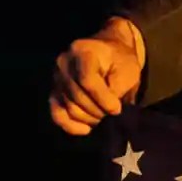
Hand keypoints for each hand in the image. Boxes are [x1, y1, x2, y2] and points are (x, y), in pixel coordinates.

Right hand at [48, 17, 143, 135]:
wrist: (106, 53)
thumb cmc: (119, 60)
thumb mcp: (128, 68)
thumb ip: (119, 87)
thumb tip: (110, 110)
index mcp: (82, 51)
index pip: (87, 81)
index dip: (103, 99)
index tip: (117, 108)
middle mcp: (63, 64)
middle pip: (78, 97)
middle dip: (99, 111)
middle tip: (113, 113)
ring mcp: (56, 79)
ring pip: (70, 108)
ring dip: (90, 118)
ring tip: (104, 115)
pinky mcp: (54, 93)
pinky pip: (57, 115)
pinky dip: (72, 126)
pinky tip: (87, 129)